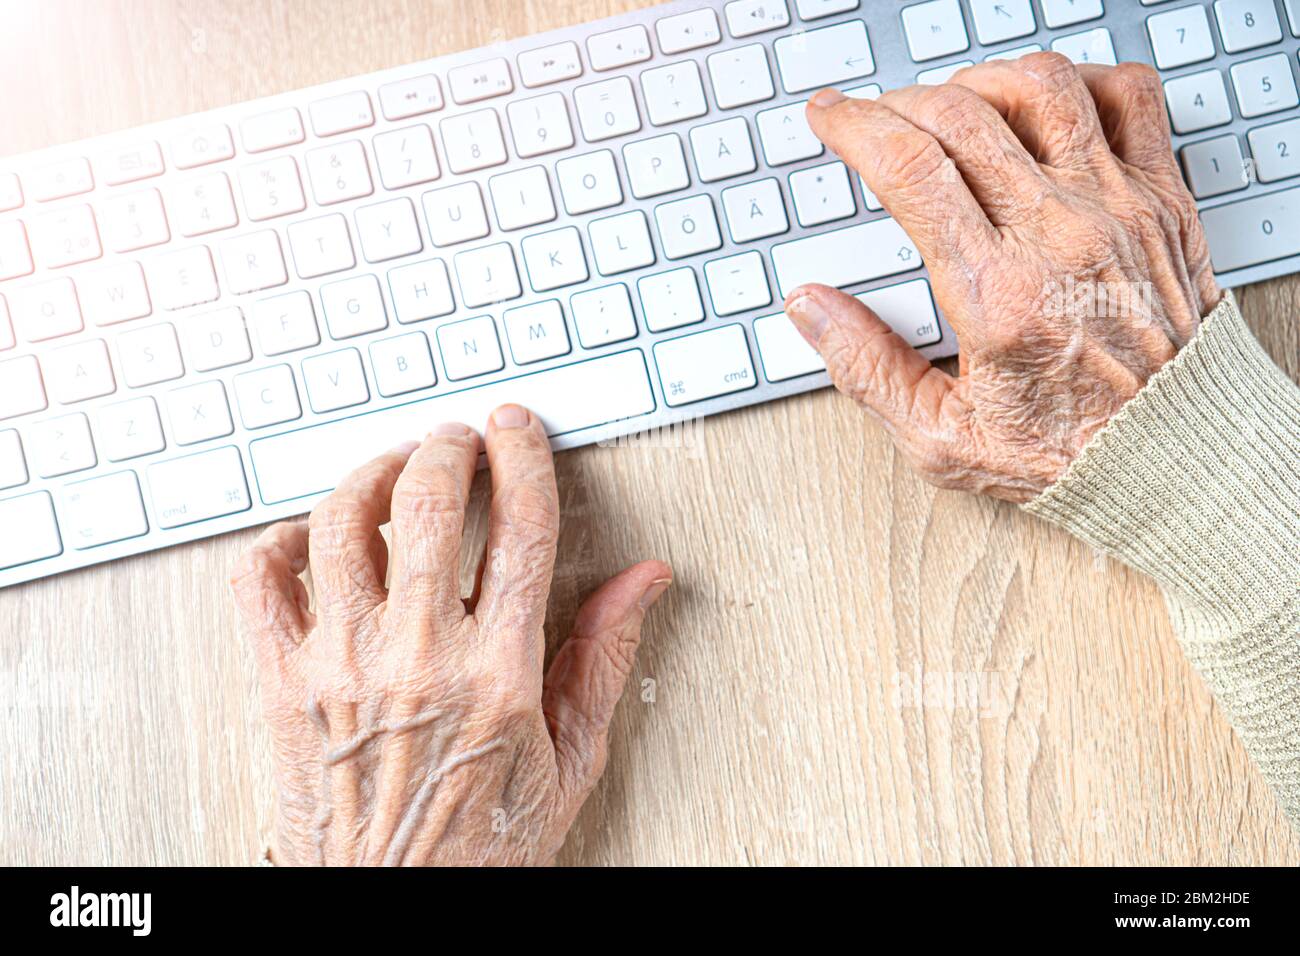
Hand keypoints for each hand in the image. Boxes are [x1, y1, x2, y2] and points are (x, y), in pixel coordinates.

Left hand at [230, 404, 670, 865]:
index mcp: (498, 674)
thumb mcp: (570, 763)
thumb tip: (640, 582)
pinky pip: (260, 580)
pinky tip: (311, 537)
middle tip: (458, 442)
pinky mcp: (278, 685)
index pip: (521, 525)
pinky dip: (281, 539)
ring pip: (344, 521)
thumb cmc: (478, 850)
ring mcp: (339, 667)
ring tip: (394, 471)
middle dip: (450, 448)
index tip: (519, 432)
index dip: (525, 457)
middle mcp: (417, 658)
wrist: (389, 911)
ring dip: (373, 474)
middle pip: (429, 501)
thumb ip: (603, 659)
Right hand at [785, 55, 1220, 501]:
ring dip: (979, 83)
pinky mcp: (1162, 200)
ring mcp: (1117, 210)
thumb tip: (810, 306)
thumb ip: (865, 367)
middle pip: (962, 116)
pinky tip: (1044, 106)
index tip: (831, 118)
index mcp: (996, 295)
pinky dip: (1079, 81)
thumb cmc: (1065, 450)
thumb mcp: (940, 438)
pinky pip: (1129, 97)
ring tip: (951, 106)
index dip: (854, 126)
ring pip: (1041, 90)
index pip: (911, 169)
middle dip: (897, 102)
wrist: (1173, 455)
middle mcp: (1060, 238)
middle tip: (874, 117)